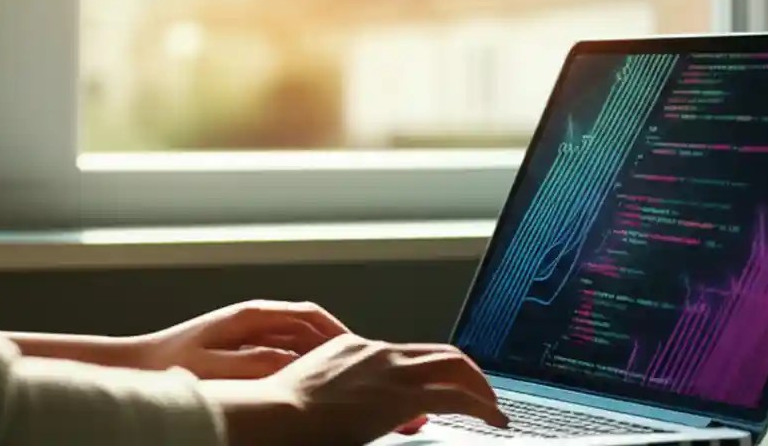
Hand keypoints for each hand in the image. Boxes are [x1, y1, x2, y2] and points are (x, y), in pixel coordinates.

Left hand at [131, 300, 350, 379]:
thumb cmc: (173, 367)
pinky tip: (311, 387)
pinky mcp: (244, 349)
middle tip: (362, 368)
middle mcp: (255, 319)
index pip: (310, 316)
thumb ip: (258, 362)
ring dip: (324, 356)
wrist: (139, 366)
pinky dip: (305, 365)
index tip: (361, 351)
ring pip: (300, 340)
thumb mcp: (218, 366)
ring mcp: (251, 333)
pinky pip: (286, 353)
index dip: (339, 333)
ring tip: (345, 378)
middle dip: (339, 345)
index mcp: (253, 316)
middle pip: (311, 327)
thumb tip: (295, 364)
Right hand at [207, 333, 508, 445]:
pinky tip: (492, 419)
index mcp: (353, 348)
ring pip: (453, 365)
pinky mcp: (402, 395)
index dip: (432, 369)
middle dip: (466, 372)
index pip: (406, 353)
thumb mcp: (313, 393)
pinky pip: (454, 394)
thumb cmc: (282, 412)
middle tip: (481, 393)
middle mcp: (376, 352)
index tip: (442, 385)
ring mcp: (391, 370)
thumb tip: (352, 413)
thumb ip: (340, 396)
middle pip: (437, 352)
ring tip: (491, 407)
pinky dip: (480, 405)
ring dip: (479, 386)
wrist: (275, 415)